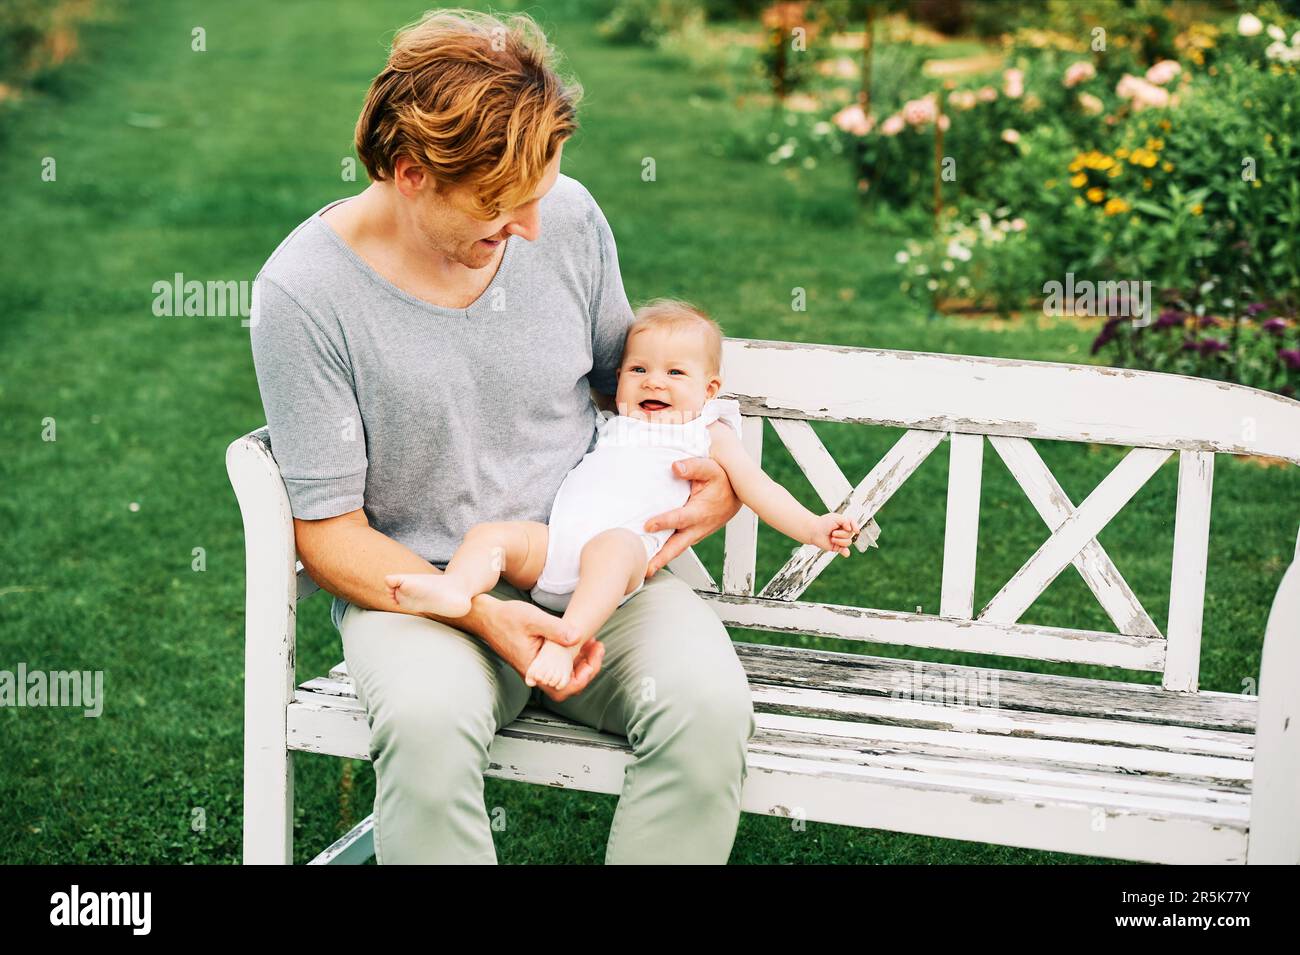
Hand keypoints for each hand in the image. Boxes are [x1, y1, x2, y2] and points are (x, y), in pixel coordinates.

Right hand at [478, 598, 604, 701]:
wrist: (487, 617)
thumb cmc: (507, 618)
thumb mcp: (533, 619)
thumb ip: (556, 629)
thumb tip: (577, 637)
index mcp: (535, 670)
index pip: (563, 688)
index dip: (583, 678)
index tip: (592, 659)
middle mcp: (537, 674)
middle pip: (569, 685)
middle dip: (588, 669)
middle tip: (598, 648)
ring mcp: (538, 668)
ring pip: (566, 675)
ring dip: (583, 662)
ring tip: (594, 643)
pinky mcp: (539, 660)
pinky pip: (560, 666)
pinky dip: (574, 656)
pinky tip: (581, 640)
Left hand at [643, 456, 741, 576]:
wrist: (737, 495)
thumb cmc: (722, 480)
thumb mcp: (711, 469)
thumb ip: (693, 467)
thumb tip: (675, 467)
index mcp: (700, 511)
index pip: (680, 518)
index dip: (664, 522)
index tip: (648, 525)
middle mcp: (697, 527)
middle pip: (677, 546)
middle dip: (661, 558)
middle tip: (646, 569)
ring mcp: (695, 534)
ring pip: (676, 549)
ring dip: (661, 559)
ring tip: (643, 570)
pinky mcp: (691, 535)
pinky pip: (677, 545)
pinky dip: (664, 552)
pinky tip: (650, 555)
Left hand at [809, 513, 858, 556]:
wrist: (813, 531)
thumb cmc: (824, 523)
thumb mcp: (835, 518)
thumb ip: (845, 521)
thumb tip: (850, 529)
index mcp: (844, 524)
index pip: (854, 525)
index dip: (856, 527)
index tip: (855, 531)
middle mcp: (844, 532)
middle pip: (850, 535)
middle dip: (842, 534)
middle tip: (833, 532)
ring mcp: (841, 540)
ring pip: (848, 542)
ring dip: (839, 540)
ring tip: (831, 538)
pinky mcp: (837, 547)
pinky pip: (845, 551)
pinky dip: (846, 552)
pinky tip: (845, 553)